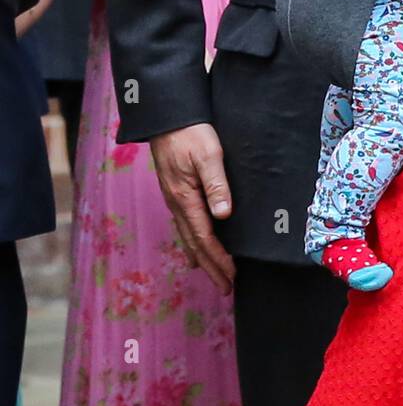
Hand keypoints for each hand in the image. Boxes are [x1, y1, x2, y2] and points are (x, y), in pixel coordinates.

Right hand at [150, 123, 234, 292]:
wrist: (167, 117)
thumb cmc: (190, 133)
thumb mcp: (208, 155)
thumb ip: (216, 185)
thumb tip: (223, 215)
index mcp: (185, 199)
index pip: (204, 237)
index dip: (219, 258)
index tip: (231, 276)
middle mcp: (177, 204)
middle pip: (195, 243)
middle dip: (211, 267)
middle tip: (225, 288)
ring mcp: (174, 199)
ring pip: (188, 236)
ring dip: (202, 257)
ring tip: (213, 274)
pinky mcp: (175, 191)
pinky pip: (183, 224)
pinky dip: (192, 241)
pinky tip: (194, 246)